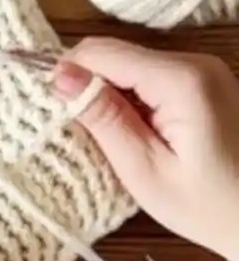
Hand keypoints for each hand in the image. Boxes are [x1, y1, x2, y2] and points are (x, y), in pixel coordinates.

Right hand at [54, 37, 238, 260]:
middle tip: (77, 130)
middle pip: (114, 54)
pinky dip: (129, 99)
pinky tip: (132, 134)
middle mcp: (195, 62)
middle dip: (86, 85)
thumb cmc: (210, 208)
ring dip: (107, 94)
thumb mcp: (144, 170)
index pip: (101, 52)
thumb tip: (58, 76)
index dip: (66, 73)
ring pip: (128, 64)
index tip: (49, 108)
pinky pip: (149, 77)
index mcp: (182, 80)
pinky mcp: (204, 82)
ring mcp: (203, 70)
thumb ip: (102, 117)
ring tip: (107, 138)